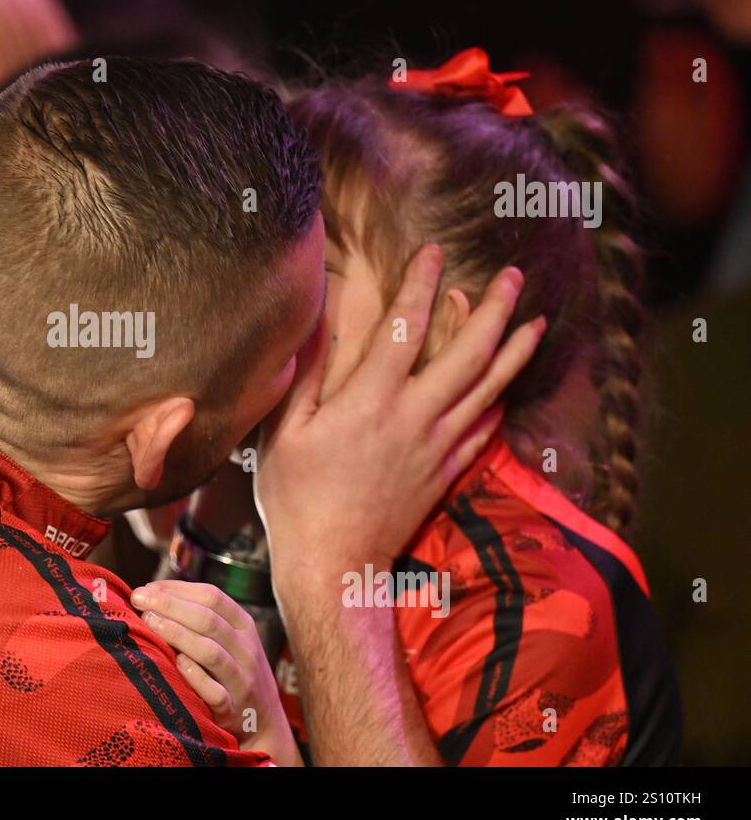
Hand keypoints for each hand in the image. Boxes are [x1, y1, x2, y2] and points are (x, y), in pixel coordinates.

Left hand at [130, 580, 302, 765]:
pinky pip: (215, 692)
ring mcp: (241, 680)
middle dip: (170, 605)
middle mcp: (245, 650)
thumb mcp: (229, 639)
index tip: (148, 587)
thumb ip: (200, 619)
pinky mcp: (233, 709)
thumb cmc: (233, 670)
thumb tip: (151, 594)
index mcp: (243, 625)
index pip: (213, 597)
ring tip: (149, 622)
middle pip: (208, 620)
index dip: (178, 589)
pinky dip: (195, 676)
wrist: (263, 720)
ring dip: (177, 634)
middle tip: (138, 599)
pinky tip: (177, 663)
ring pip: (210, 652)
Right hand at [256, 244, 545, 596]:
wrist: (335, 566)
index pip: (405, 327)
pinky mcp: (446, 473)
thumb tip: (314, 326)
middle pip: (468, 352)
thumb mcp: (285, 432)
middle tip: (514, 277)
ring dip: (513, 352)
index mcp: (370, 400)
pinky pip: (483, 429)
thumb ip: (306, 375)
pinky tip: (505, 389)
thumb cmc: (296, 498)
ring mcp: (436, 446)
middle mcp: (414, 417)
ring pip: (487, 389)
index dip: (421, 285)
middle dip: (494, 310)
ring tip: (535, 323)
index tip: (434, 253)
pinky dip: (498, 402)